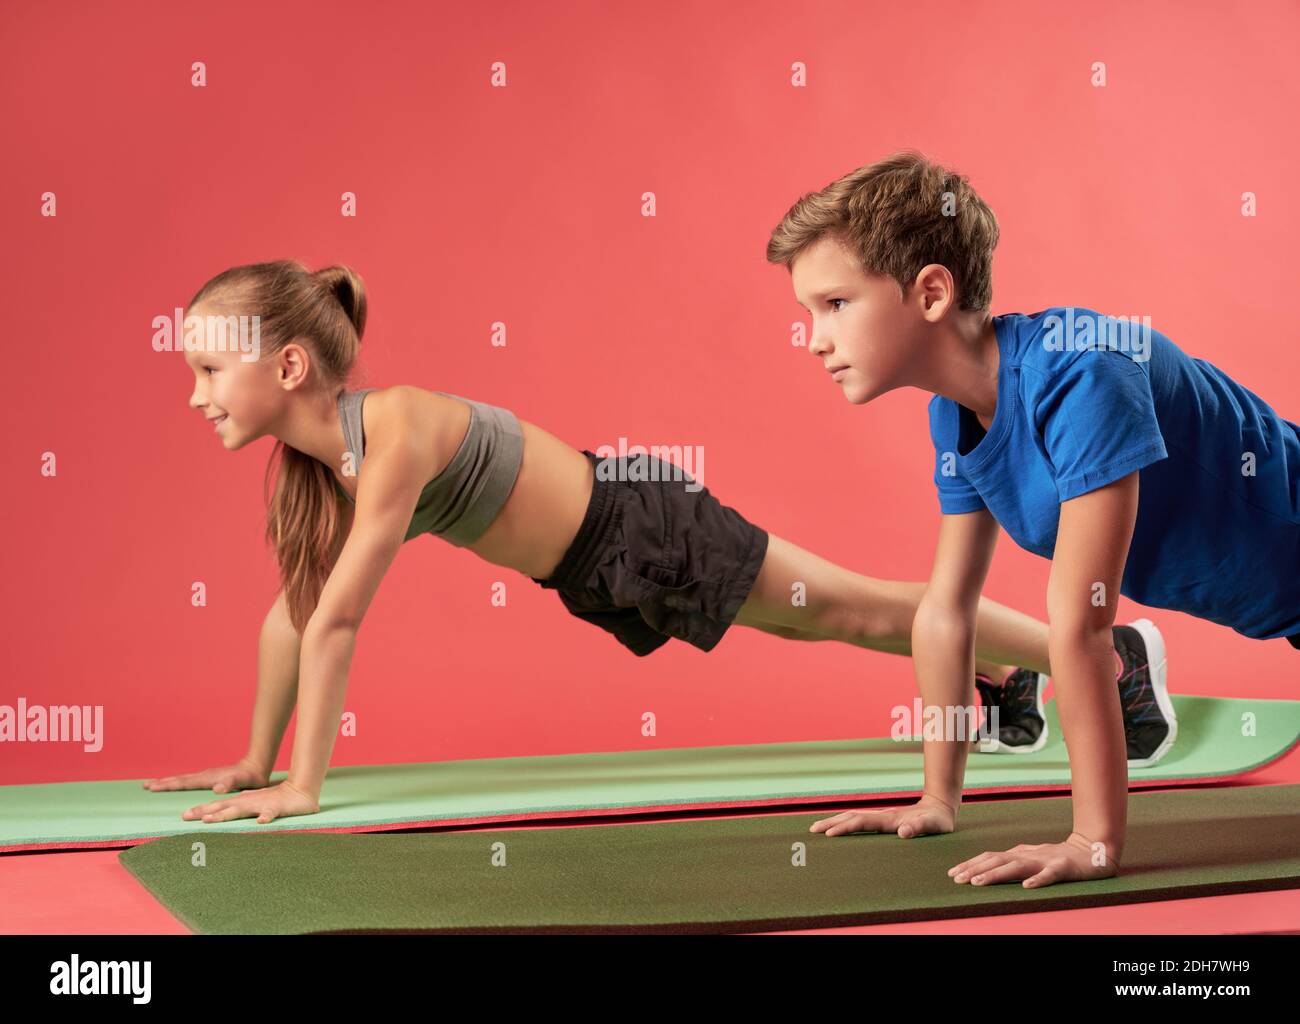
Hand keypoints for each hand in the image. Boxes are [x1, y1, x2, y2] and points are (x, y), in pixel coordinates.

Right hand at [143, 756, 269, 793]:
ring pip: (183, 779)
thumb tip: (216, 789)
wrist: (256, 766)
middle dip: (162, 782)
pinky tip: (177, 784)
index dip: (168, 785)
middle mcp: (205, 775)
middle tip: (145, 785)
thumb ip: (229, 784)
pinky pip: (190, 780)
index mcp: (208, 778)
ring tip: (154, 784)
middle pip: (179, 779)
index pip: (183, 783)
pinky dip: (179, 782)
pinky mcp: (211, 777)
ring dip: (168, 781)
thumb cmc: (250, 776)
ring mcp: (207, 776)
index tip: (152, 786)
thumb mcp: (241, 781)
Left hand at [181, 780, 319, 824]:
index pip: (218, 806)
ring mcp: (261, 805)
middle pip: (223, 807)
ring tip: (209, 819)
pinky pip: (270, 814)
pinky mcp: (276, 808)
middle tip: (186, 816)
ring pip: (240, 810)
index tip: (184, 816)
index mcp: (242, 802)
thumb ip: (237, 809)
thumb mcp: (253, 805)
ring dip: (224, 814)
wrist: (299, 791)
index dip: (201, 810)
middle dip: (204, 811)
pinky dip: (265, 817)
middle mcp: (247, 802)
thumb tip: (218, 814)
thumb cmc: (274, 800)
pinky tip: (260, 823)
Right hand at [810, 792, 956, 838]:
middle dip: (831, 823)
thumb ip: (919, 828)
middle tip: (812, 831)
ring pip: (852, 817)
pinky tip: (836, 828)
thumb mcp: (933, 826)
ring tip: (817, 828)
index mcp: (890, 819)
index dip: (846, 828)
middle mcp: (882, 816)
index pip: (863, 822)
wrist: (939, 807)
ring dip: (834, 822)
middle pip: (851, 817)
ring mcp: (881, 817)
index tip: (829, 834)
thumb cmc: (937, 821)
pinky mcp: (882, 820)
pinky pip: (859, 821)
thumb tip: (902, 832)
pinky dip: (844, 823)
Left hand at [948, 831, 1119, 888]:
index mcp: (1020, 854)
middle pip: (997, 860)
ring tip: (978, 882)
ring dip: (996, 874)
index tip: (953, 874)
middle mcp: (1029, 855)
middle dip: (975, 869)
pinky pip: (1050, 874)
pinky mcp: (1064, 867)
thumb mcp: (1033, 856)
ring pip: (1017, 867)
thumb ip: (1014, 858)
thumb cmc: (1061, 855)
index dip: (971, 864)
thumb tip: (991, 860)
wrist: (1094, 849)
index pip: (990, 857)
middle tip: (957, 879)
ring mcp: (1046, 860)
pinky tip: (1027, 887)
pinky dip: (1038, 880)